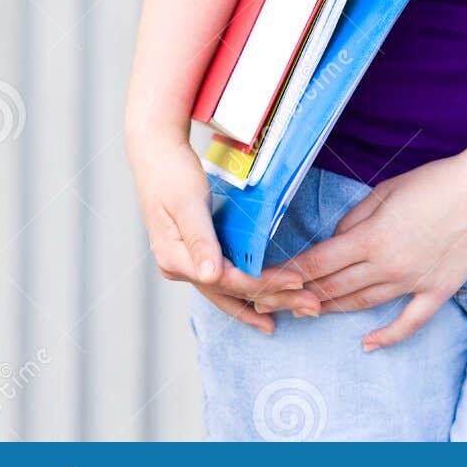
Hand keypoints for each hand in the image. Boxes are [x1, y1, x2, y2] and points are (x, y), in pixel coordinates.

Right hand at [126, 128, 320, 333]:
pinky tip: (264, 301)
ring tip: (293, 312)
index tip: (296, 282)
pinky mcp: (197, 255)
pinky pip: (225, 281)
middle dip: (272, 299)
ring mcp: (188, 264)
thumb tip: (210, 277)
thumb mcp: (187, 202)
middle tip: (311, 305)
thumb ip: (200, 239)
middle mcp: (179, 268)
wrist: (156, 154)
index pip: (226, 281)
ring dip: (261, 302)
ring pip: (228, 292)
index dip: (262, 283)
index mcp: (175, 259)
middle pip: (230, 293)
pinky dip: (247, 291)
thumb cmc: (171, 173)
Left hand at [261, 153, 466, 350]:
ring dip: (333, 310)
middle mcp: (388, 266)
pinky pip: (408, 322)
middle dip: (300, 295)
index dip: (288, 274)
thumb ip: (356, 219)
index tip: (265, 282)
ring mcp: (413, 283)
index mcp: (371, 237)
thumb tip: (337, 241)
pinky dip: (386, 336)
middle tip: (276, 302)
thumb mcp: (386, 189)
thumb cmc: (437, 179)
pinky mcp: (438, 291)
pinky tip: (368, 344)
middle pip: (334, 288)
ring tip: (308, 313)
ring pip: (362, 304)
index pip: (318, 263)